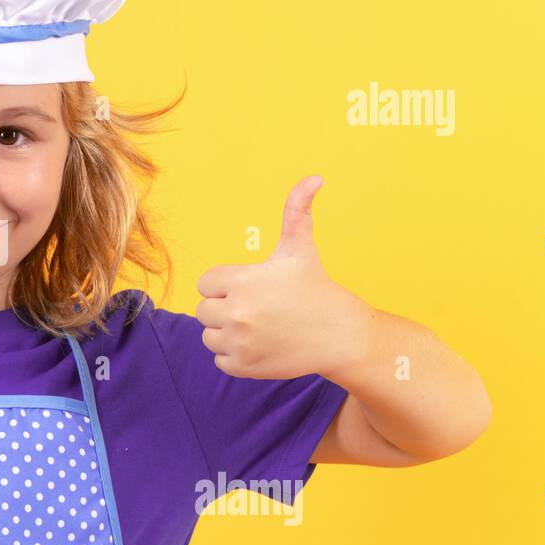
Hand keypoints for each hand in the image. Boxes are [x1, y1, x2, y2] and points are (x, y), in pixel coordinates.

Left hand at [194, 175, 370, 379]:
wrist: (341, 337)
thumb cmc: (315, 289)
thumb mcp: (301, 248)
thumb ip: (297, 210)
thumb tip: (314, 178)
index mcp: (243, 281)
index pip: (206, 283)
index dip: (227, 285)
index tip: (253, 288)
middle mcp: (238, 313)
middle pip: (204, 310)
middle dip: (226, 308)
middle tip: (258, 309)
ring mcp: (239, 342)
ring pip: (209, 335)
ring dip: (227, 333)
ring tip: (260, 327)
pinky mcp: (243, 366)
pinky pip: (219, 359)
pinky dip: (235, 355)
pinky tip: (261, 345)